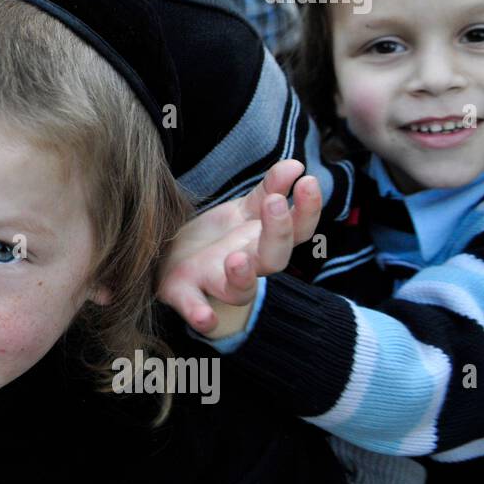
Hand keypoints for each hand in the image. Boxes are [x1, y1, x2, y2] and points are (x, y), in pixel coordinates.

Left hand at [159, 160, 321, 335]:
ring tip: (236, 260)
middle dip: (278, 232)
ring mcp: (217, 281)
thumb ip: (270, 189)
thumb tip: (296, 166)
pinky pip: (195, 308)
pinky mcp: (185, 292)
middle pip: (274, 257)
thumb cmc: (218, 237)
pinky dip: (200, 316)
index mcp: (263, 243)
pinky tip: (204, 317)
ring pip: (240, 290)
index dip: (307, 208)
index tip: (308, 180)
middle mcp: (247, 265)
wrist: (175, 259)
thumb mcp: (244, 210)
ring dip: (242, 278)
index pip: (298, 229)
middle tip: (275, 204)